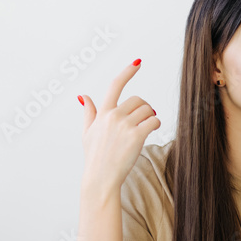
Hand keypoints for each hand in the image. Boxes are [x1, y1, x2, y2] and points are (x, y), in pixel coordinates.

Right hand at [79, 60, 159, 199]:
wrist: (100, 179)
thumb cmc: (95, 158)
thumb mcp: (87, 133)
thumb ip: (88, 113)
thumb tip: (83, 96)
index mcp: (103, 113)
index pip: (115, 85)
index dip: (127, 72)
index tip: (137, 62)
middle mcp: (113, 116)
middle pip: (138, 100)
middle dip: (144, 109)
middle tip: (144, 120)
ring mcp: (124, 126)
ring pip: (148, 110)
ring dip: (151, 118)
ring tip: (146, 128)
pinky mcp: (136, 136)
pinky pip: (154, 122)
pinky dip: (156, 125)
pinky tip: (152, 131)